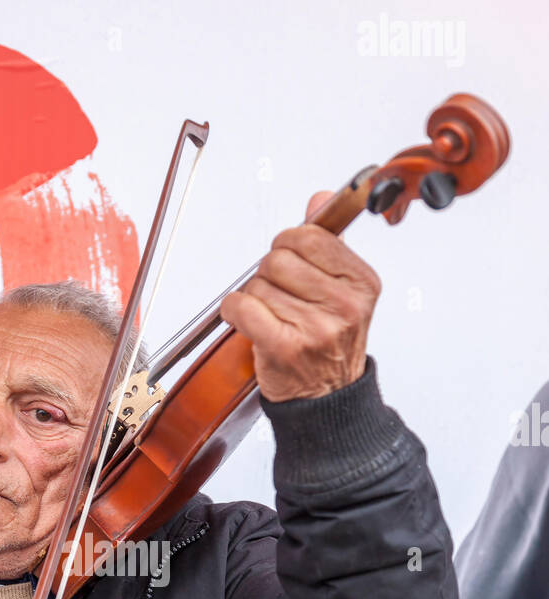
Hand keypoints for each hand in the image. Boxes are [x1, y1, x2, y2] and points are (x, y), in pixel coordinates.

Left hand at [220, 191, 381, 401]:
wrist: (327, 399)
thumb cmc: (329, 345)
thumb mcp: (343, 290)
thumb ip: (329, 242)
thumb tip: (320, 199)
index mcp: (362, 284)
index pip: (312, 236)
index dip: (289, 244)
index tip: (289, 258)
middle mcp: (344, 305)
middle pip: (280, 257)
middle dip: (269, 273)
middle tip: (279, 294)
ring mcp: (316, 328)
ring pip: (259, 284)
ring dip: (255, 298)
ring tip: (272, 316)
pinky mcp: (285, 347)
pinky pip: (243, 306)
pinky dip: (235, 310)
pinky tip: (247, 320)